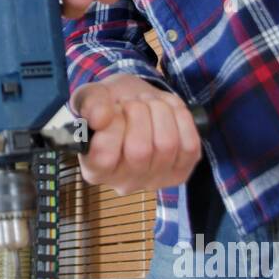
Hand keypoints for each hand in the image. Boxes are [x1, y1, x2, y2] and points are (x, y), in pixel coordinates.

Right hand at [71, 73, 201, 194]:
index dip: (112, 125)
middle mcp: (123, 182)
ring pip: (166, 145)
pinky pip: (189, 146)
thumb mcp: (91, 96)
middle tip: (131, 101)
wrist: (135, 103)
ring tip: (149, 102)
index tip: (112, 108)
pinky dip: (181, 119)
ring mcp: (154, 180)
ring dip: (159, 111)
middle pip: (139, 151)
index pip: (104, 157)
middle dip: (138, 112)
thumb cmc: (109, 105)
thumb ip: (89, 103)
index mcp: (94, 169)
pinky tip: (168, 110)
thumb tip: (100, 118)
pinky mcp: (179, 172)